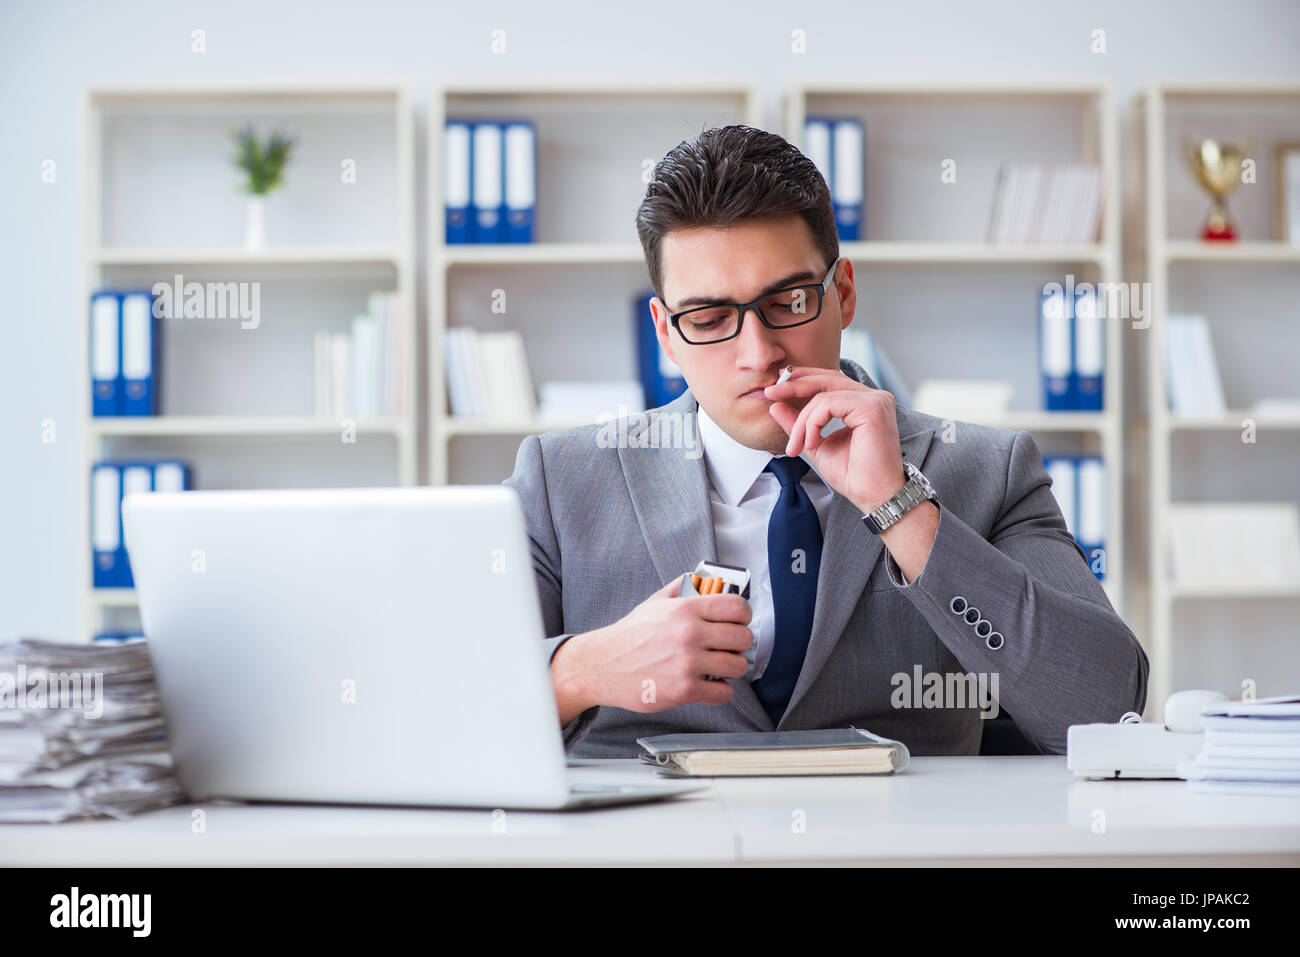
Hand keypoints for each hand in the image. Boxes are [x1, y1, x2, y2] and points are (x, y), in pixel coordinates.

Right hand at [551, 576, 753, 719]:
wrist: (602, 665)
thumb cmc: (629, 636)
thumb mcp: (655, 603)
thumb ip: (682, 587)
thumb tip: (704, 579)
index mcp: (685, 609)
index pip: (737, 607)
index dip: (744, 615)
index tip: (740, 621)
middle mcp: (689, 634)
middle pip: (743, 637)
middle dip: (740, 643)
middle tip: (729, 646)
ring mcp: (687, 663)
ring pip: (737, 666)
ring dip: (732, 667)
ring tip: (719, 666)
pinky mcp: (684, 690)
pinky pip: (723, 693)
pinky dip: (720, 690)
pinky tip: (709, 684)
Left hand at [763, 366, 905, 514]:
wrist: (872, 496)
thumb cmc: (853, 475)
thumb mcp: (816, 444)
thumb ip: (798, 424)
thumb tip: (775, 405)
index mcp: (864, 403)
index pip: (830, 381)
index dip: (803, 380)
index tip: (776, 388)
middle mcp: (874, 397)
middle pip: (827, 379)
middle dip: (795, 384)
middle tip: (770, 393)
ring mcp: (876, 401)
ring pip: (823, 395)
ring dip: (802, 421)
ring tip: (797, 446)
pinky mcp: (872, 408)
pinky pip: (829, 404)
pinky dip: (812, 423)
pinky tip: (811, 443)